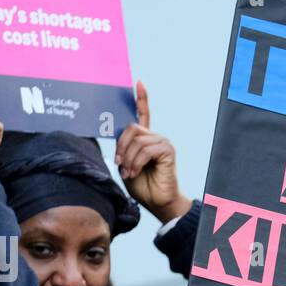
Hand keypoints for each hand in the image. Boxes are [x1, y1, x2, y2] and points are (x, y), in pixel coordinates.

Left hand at [115, 80, 192, 223]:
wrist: (158, 203)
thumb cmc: (143, 187)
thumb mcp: (127, 165)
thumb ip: (124, 150)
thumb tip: (118, 142)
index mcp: (146, 140)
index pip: (143, 115)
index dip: (141, 98)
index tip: (138, 82)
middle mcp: (156, 137)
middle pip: (131, 128)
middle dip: (121, 147)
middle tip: (120, 164)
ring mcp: (163, 142)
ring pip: (136, 140)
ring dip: (128, 159)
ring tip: (129, 173)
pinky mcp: (167, 150)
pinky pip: (145, 150)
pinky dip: (136, 162)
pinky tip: (136, 172)